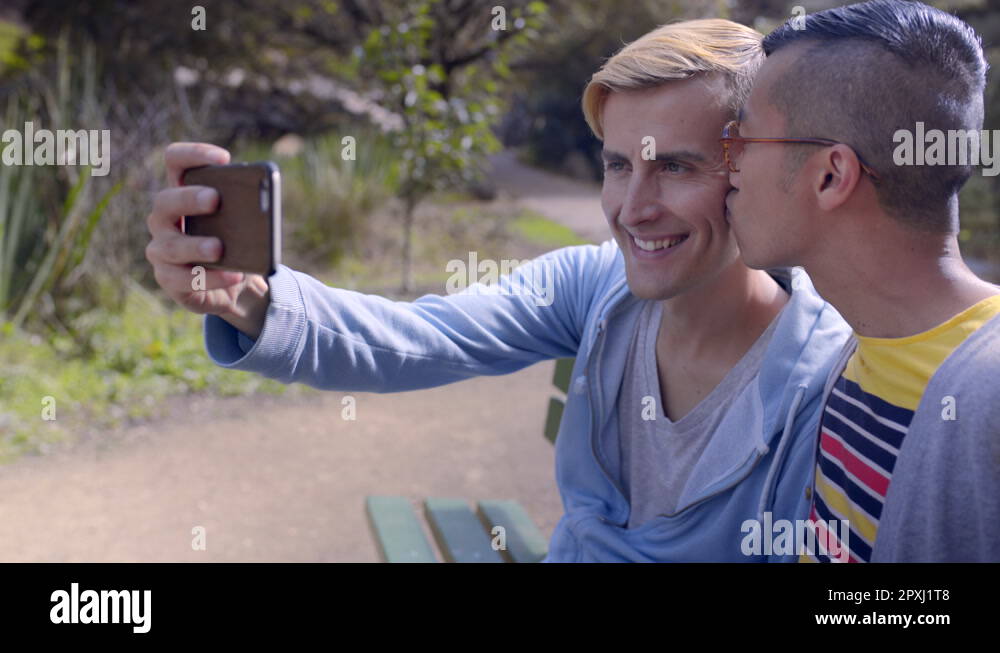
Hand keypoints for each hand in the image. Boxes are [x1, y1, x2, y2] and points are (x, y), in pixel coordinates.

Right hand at [145, 142, 269, 337]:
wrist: (234, 286)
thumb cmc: (235, 245)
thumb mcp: (243, 226)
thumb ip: (245, 212)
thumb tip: (259, 209)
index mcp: (182, 193)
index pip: (175, 162)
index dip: (194, 154)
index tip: (223, 158)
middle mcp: (164, 218)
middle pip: (166, 201)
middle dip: (189, 198)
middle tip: (215, 199)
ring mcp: (161, 249)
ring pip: (172, 245)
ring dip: (196, 245)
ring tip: (220, 247)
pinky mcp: (168, 279)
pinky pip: (184, 280)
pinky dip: (211, 278)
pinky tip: (233, 275)